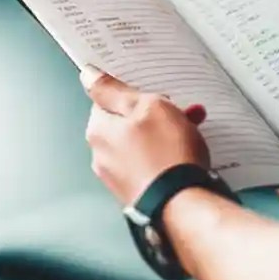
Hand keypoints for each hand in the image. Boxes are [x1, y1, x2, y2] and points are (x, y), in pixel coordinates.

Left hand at [83, 66, 209, 205]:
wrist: (182, 205)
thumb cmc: (166, 156)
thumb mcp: (146, 106)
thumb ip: (113, 89)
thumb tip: (87, 74)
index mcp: (98, 131)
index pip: (107, 100)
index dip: (133, 93)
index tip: (152, 93)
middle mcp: (102, 156)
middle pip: (126, 123)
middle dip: (155, 114)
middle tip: (178, 111)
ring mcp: (118, 177)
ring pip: (140, 144)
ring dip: (164, 134)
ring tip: (191, 132)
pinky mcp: (136, 192)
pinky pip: (149, 165)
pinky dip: (165, 156)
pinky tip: (186, 156)